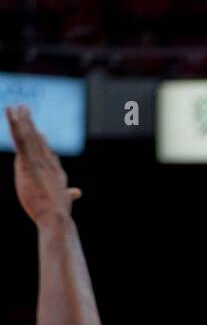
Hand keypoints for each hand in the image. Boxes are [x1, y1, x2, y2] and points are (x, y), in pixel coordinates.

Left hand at [6, 106, 81, 224]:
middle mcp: (48, 164)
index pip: (49, 156)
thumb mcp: (65, 202)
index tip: (42, 134)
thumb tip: (78, 192)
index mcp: (56, 174)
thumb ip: (70, 195)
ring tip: (19, 106)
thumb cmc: (59, 215)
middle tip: (26, 111)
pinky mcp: (28, 162)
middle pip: (38, 142)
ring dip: (24, 120)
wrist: (56, 217)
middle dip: (32, 126)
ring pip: (29, 137)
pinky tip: (10, 111)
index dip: (45, 145)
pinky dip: (15, 123)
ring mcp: (38, 161)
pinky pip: (20, 139)